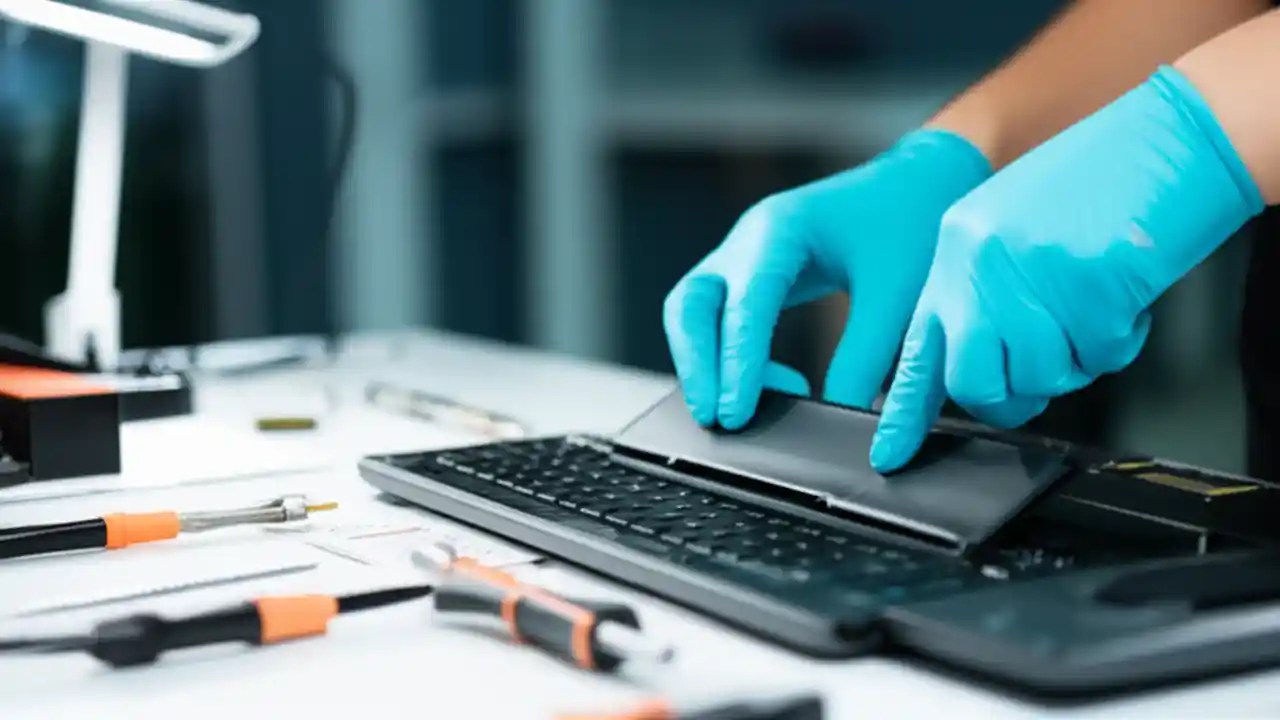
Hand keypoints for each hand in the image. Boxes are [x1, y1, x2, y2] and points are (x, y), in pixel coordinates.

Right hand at [663, 129, 991, 427]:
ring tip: (736, 413)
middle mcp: (750, 238)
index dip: (737, 364)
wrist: (923, 182)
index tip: (737, 414)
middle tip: (718, 419)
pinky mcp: (752, 273)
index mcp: (782, 229)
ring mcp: (745, 254)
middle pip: (691, 304)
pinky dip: (725, 354)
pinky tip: (763, 384)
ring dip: (703, 363)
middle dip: (698, 365)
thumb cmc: (913, 222)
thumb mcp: (897, 295)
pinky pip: (717, 317)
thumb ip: (864, 359)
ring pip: (693, 312)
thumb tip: (842, 418)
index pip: (744, 305)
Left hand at [871, 66, 1265, 472]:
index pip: (920, 347)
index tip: (890, 454)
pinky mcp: (1083, 282)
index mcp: (955, 249)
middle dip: (1012, 397)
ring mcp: (1028, 271)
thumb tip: (978, 373)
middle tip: (1046, 372)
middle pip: (974, 382)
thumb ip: (986, 295)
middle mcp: (979, 261)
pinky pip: (1100, 356)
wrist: (1170, 134)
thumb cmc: (1101, 183)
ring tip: (1095, 309)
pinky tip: (1125, 293)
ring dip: (1077, 361)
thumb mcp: (1016, 231)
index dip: (905, 410)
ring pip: (1040, 377)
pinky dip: (1122, 339)